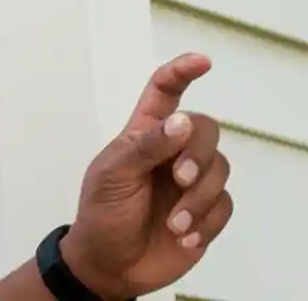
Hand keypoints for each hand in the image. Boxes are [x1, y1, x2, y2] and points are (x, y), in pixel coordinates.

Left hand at [60, 53, 232, 298]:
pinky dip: (205, 222)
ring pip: (220, 169)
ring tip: (174, 222)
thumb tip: (182, 121)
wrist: (109, 264)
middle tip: (179, 178)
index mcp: (142, 133)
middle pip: (206, 129)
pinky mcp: (205, 211)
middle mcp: (171, 151)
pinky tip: (182, 237)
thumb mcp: (112, 175)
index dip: (181, 72)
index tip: (202, 61)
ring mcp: (190, 181)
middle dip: (197, 153)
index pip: (164, 92)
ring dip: (198, 198)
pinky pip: (224, 205)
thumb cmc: (102, 213)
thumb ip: (145, 146)